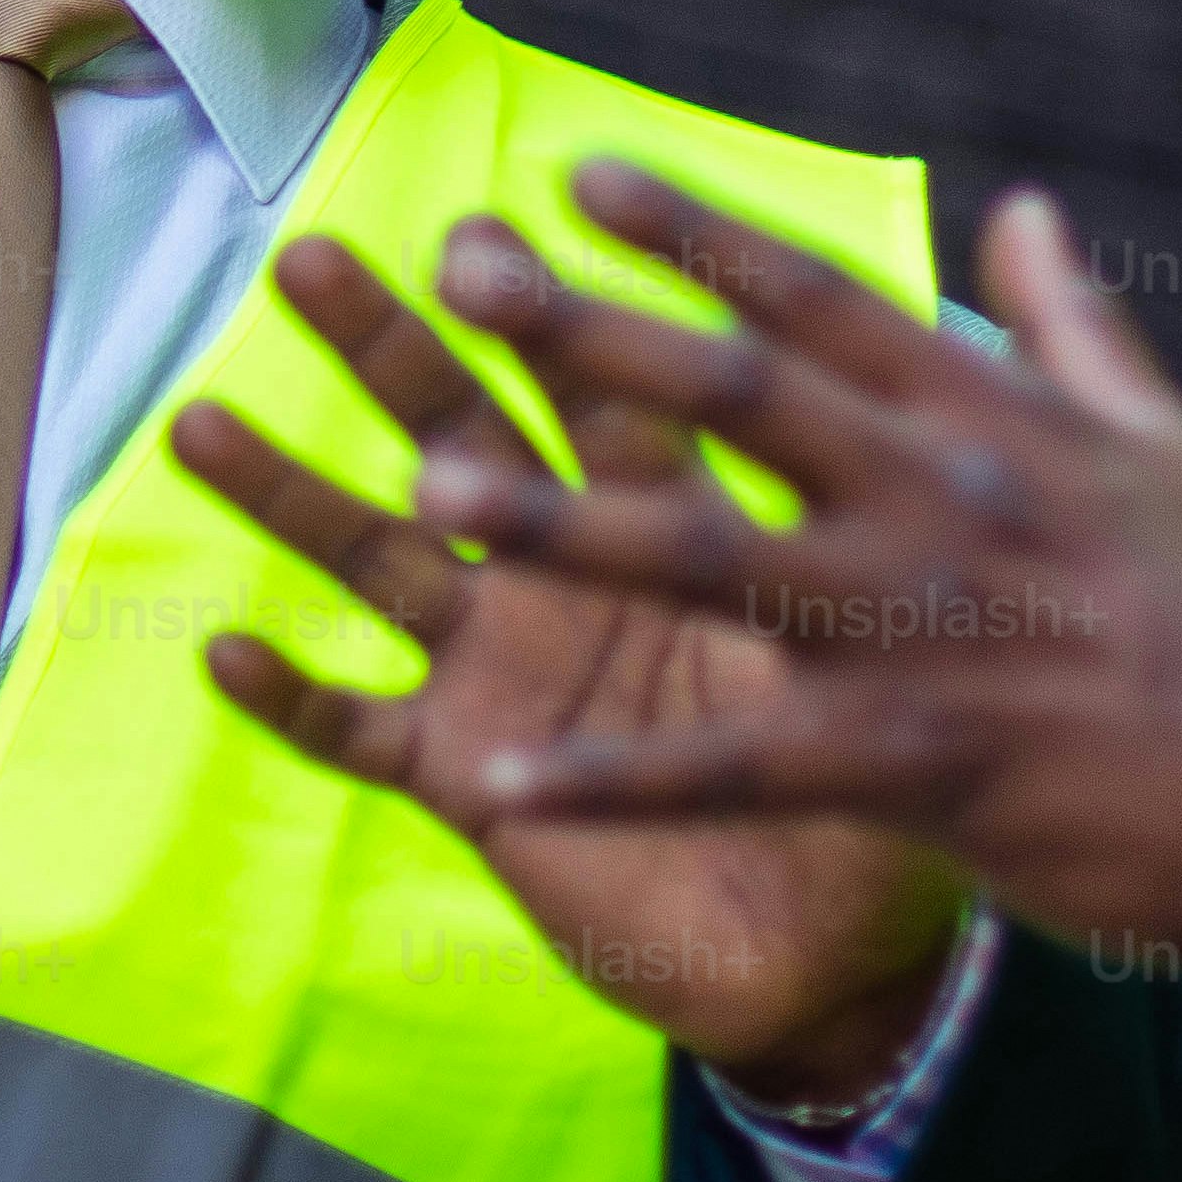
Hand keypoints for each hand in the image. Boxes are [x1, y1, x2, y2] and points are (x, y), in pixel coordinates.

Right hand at [172, 236, 976, 1100]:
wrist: (842, 954)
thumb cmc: (875, 774)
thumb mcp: (882, 629)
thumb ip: (888, 500)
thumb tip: (980, 336)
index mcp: (672, 519)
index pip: (601, 390)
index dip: (544, 315)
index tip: (477, 226)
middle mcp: (572, 571)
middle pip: (466, 434)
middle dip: (387, 350)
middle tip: (309, 262)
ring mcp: (508, 666)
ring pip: (380, 560)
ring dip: (293, 495)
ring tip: (202, 421)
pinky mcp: (467, 776)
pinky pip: (363, 733)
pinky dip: (297, 698)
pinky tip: (223, 652)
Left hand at [311, 166, 1181, 961]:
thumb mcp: (1173, 445)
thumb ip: (1081, 323)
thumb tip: (1026, 207)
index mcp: (992, 419)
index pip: (818, 299)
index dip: (696, 232)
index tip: (578, 175)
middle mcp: (936, 498)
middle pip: (735, 389)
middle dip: (588, 325)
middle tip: (460, 270)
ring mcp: (914, 625)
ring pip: (706, 557)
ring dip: (563, 522)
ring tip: (432, 496)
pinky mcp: (905, 757)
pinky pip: (729, 763)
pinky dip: (609, 778)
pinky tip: (497, 787)